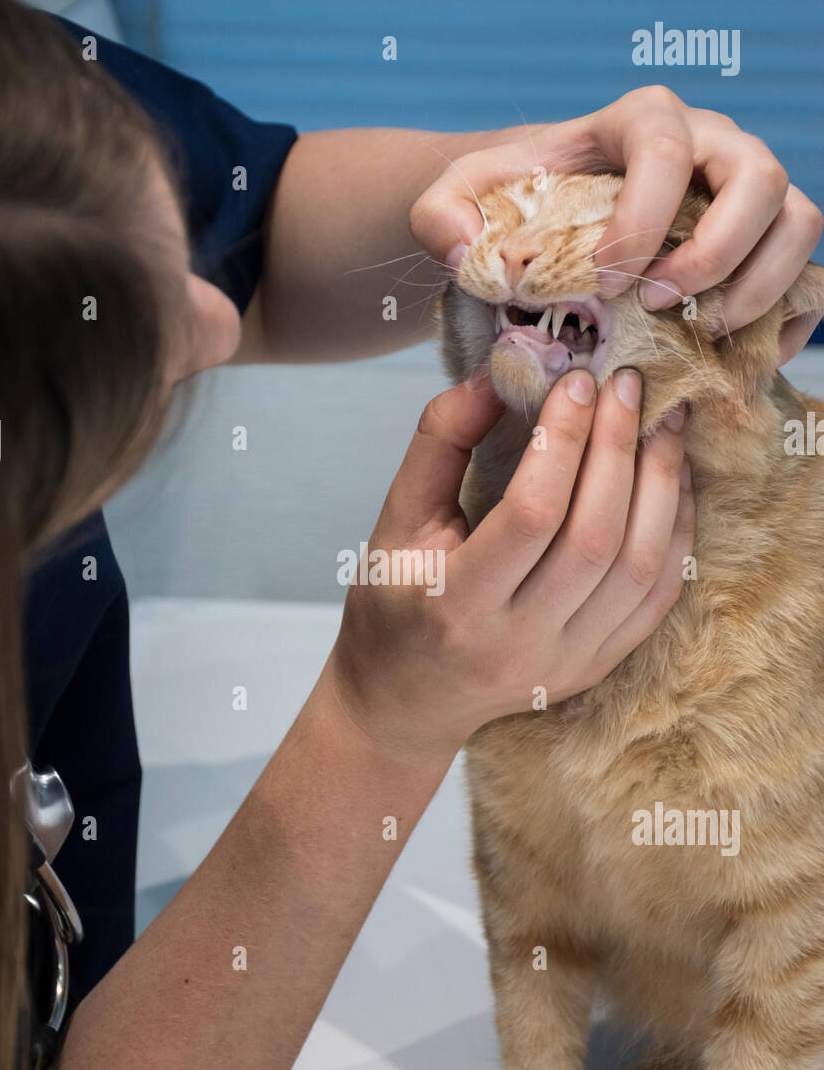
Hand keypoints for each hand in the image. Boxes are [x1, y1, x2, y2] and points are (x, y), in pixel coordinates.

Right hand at [328, 365, 693, 765]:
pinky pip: (658, 597)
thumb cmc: (395, 599)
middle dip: (619, 450)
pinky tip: (673, 479)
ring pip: (639, 568)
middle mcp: (517, 643)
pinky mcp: (597, 667)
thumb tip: (500, 371)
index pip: (531, 516)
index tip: (577, 381)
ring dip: (662, 485)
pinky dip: (676, 532)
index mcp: (454, 604)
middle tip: (629, 386)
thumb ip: (441, 440)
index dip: (563, 442)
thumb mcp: (396, 518)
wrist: (405, 698)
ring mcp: (565, 662)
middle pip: (595, 538)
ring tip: (664, 422)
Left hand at [410, 87, 822, 364]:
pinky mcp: (761, 241)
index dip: (645, 216)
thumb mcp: (454, 200)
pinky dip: (789, 313)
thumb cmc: (509, 203)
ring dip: (761, 285)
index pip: (664, 147)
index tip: (606, 280)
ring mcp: (744, 193)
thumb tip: (466, 249)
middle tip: (658, 305)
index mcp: (640, 122)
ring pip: (797, 219)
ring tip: (702, 333)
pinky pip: (806, 269)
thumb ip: (442, 216)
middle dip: (716, 251)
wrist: (543, 215)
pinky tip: (738, 353)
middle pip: (758, 176)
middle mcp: (710, 145)